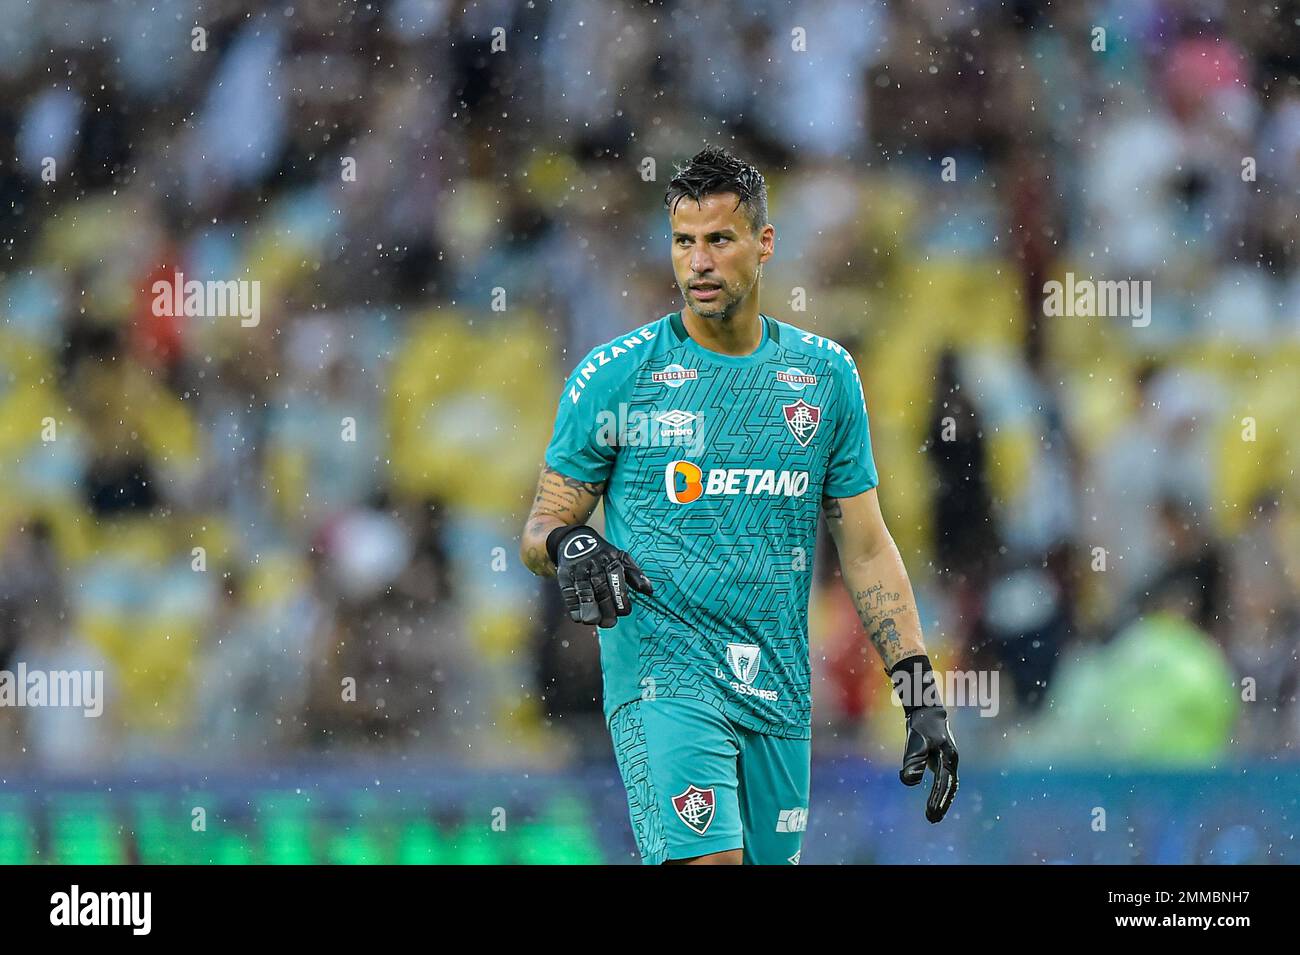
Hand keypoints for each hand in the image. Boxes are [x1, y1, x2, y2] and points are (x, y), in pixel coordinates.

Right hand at [547, 525, 653, 627]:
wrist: (574, 539)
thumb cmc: (602, 554)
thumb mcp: (620, 558)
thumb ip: (635, 574)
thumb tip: (650, 591)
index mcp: (611, 560)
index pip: (617, 580)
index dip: (621, 598)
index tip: (625, 612)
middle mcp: (594, 564)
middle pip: (601, 588)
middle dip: (606, 608)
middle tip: (610, 623)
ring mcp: (578, 570)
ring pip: (584, 592)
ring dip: (589, 609)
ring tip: (595, 622)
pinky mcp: (564, 576)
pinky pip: (568, 593)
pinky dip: (573, 607)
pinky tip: (579, 618)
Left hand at [899, 706, 958, 822]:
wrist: (927, 711)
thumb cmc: (922, 725)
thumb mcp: (916, 742)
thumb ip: (914, 761)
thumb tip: (910, 782)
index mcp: (948, 758)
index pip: (943, 783)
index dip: (938, 799)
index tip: (931, 813)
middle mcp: (951, 761)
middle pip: (949, 787)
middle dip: (942, 803)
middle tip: (932, 819)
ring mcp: (948, 761)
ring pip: (948, 785)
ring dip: (942, 799)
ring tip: (933, 815)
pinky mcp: (941, 760)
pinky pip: (943, 780)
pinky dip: (940, 791)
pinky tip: (933, 800)